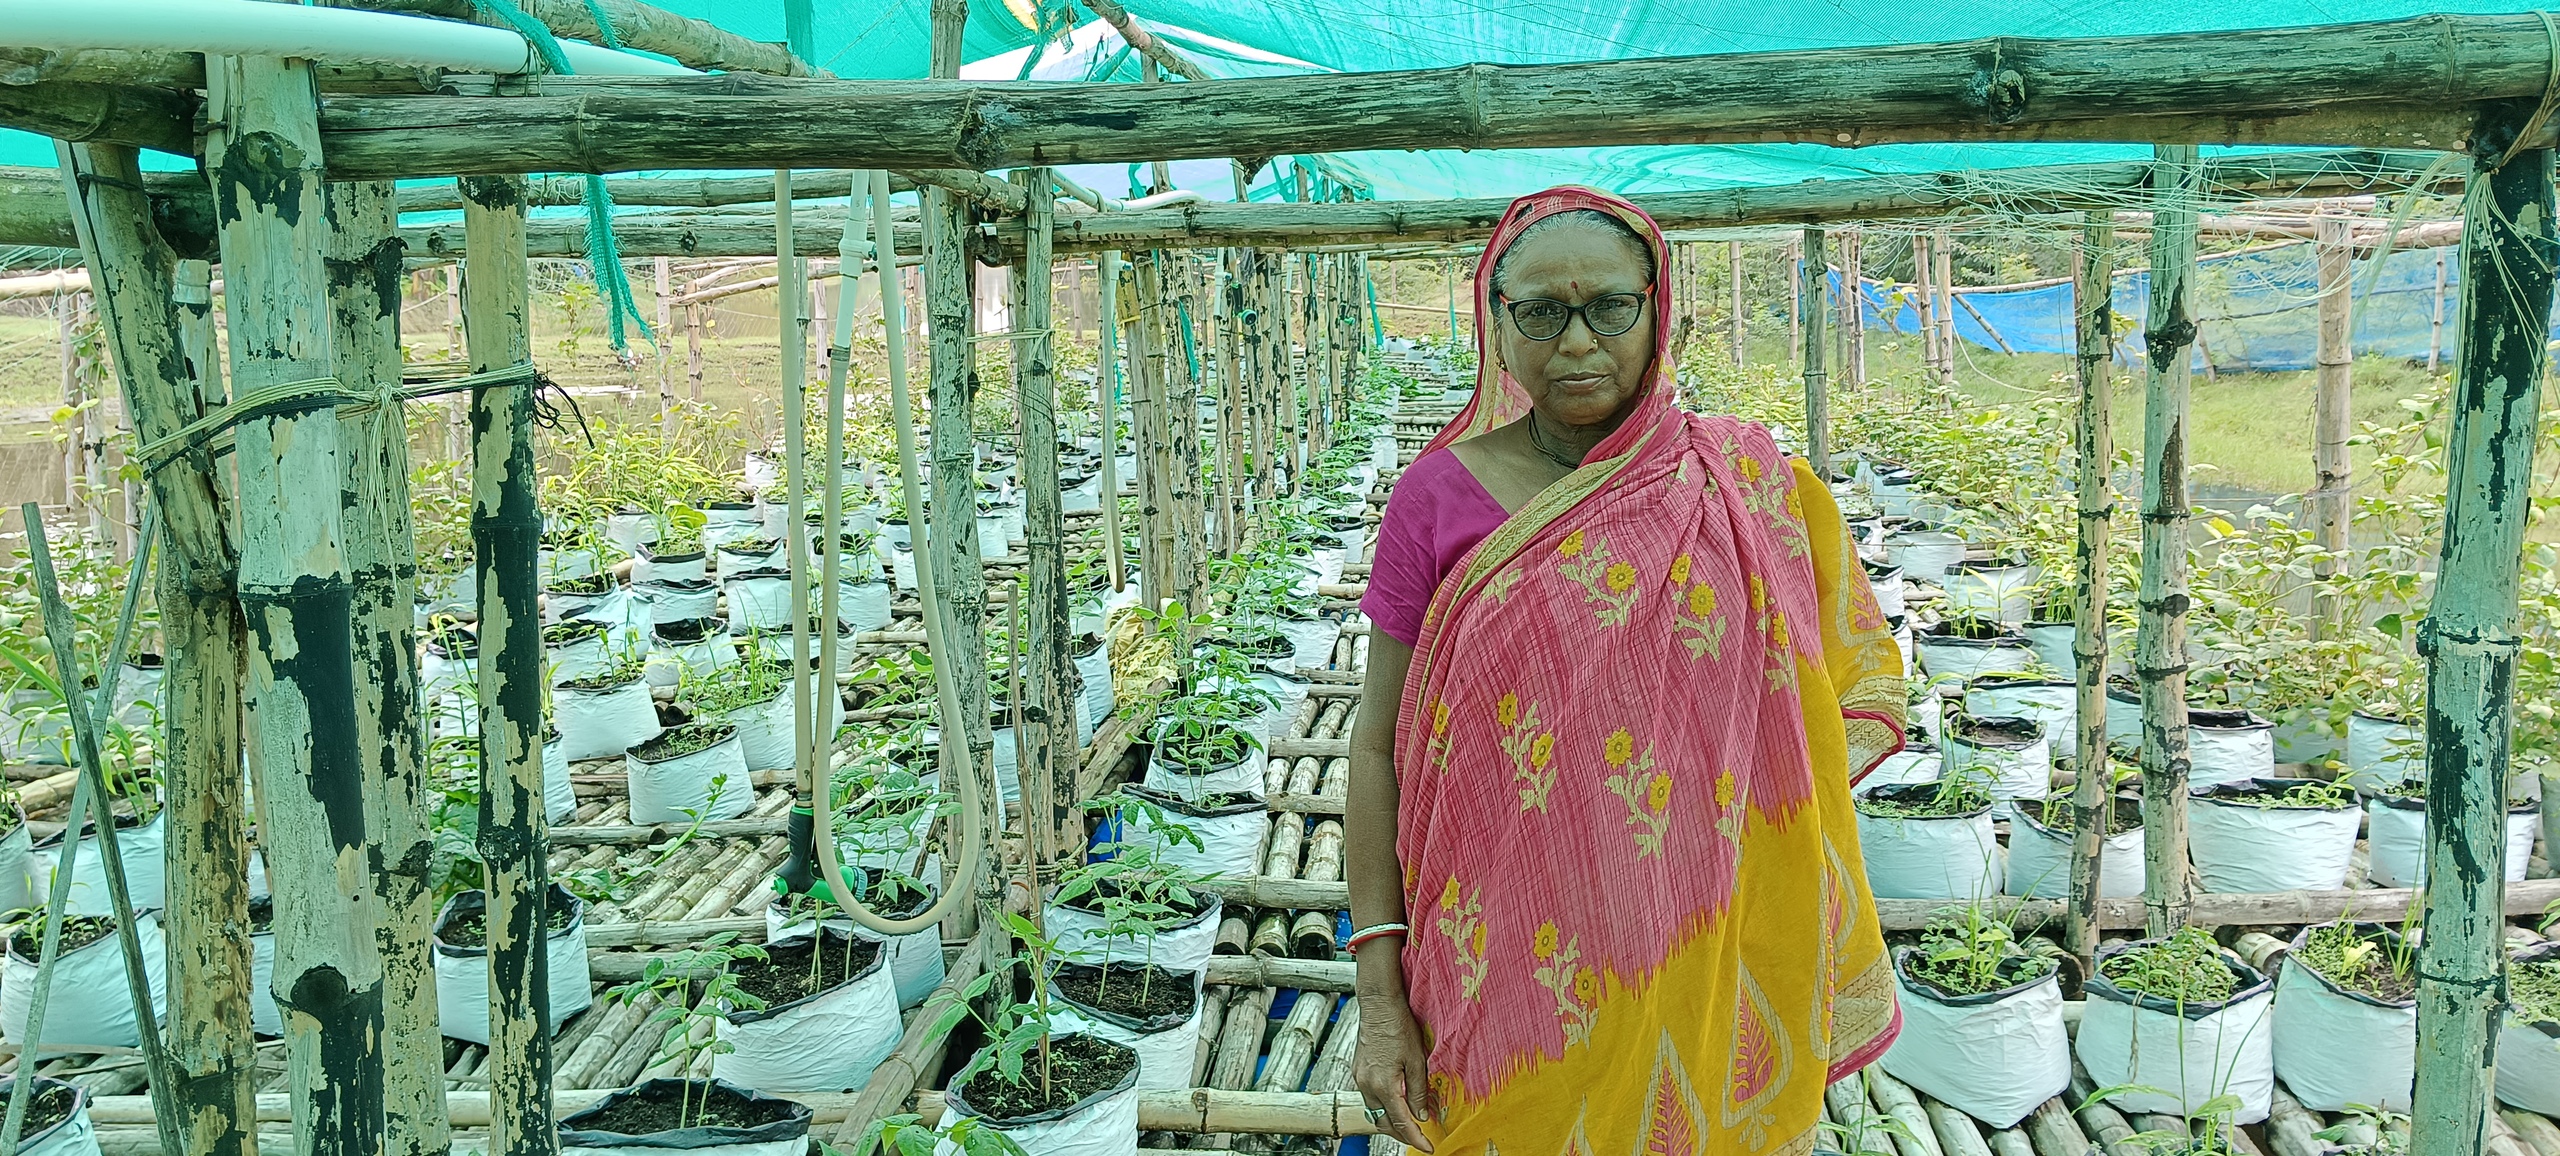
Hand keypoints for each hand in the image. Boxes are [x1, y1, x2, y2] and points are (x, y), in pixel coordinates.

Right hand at [1352, 981, 1437, 1151]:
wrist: (1378, 1005)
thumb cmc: (1399, 1027)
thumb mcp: (1418, 1060)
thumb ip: (1419, 1091)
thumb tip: (1421, 1115)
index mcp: (1384, 1085)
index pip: (1401, 1123)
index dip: (1416, 1138)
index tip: (1428, 1147)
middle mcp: (1367, 1085)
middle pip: (1383, 1123)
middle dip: (1402, 1134)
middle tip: (1420, 1138)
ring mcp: (1359, 1079)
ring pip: (1375, 1112)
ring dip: (1391, 1121)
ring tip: (1409, 1123)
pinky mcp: (1358, 1071)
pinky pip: (1370, 1098)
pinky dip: (1383, 1106)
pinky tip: (1396, 1102)